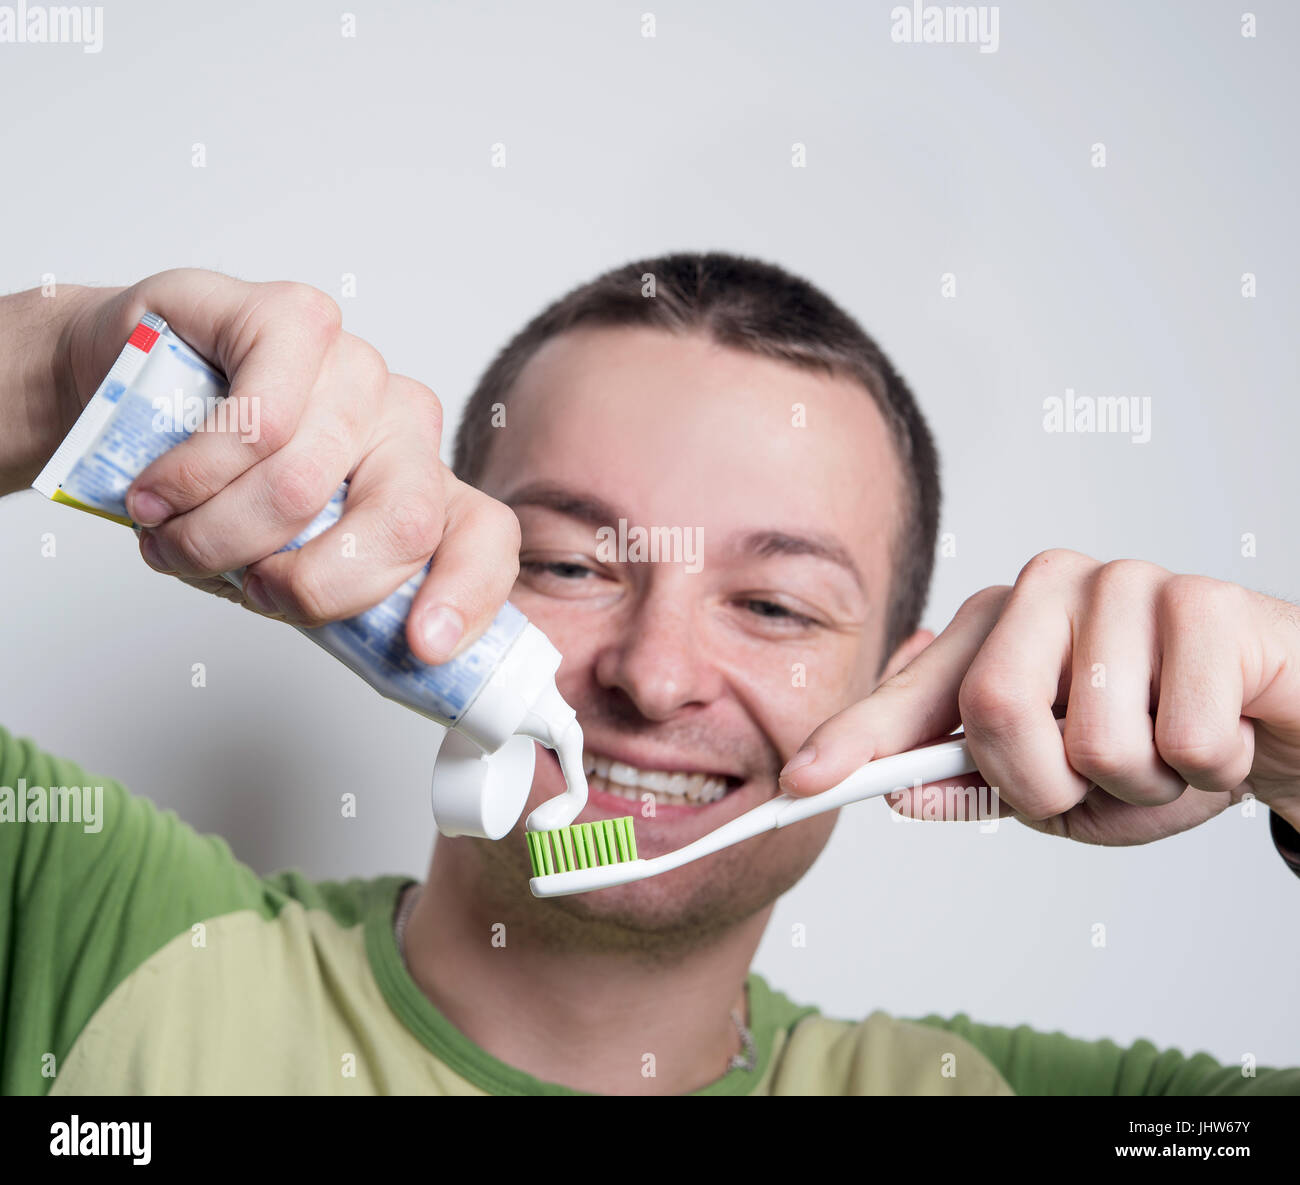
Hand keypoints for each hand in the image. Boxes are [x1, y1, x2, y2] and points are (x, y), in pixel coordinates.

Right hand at [58, 269, 518, 662]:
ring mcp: (357, 367)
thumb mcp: (273, 562)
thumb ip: (326, 595)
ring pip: (305, 483)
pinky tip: (158, 487)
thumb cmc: (207, 485)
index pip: (484, 536)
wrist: (116, 387)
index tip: (423, 644)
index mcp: (418, 488)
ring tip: (171, 536)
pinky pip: (259, 423)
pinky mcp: (296, 319)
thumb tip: (377, 649)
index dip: (468, 593)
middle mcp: (402, 424)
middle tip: (248, 588)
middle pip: (403, 521)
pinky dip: (193, 476)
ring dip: (216, 535)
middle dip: (312, 584)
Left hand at [779, 550, 1299, 841]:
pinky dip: (1204, 770)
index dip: (855, 739)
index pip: (915, 689)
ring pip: (1093, 737)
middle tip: (1090, 785)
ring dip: (1137, 785)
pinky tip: (1217, 731)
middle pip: (992, 710)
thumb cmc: (1155, 744)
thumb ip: (975, 783)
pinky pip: (1181, 737)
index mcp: (997, 625)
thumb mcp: (1057, 784)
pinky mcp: (1202, 599)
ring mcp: (1122, 583)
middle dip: (1043, 785)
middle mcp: (1047, 587)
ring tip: (1164, 752)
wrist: (1276, 719)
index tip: (800, 783)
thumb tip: (900, 790)